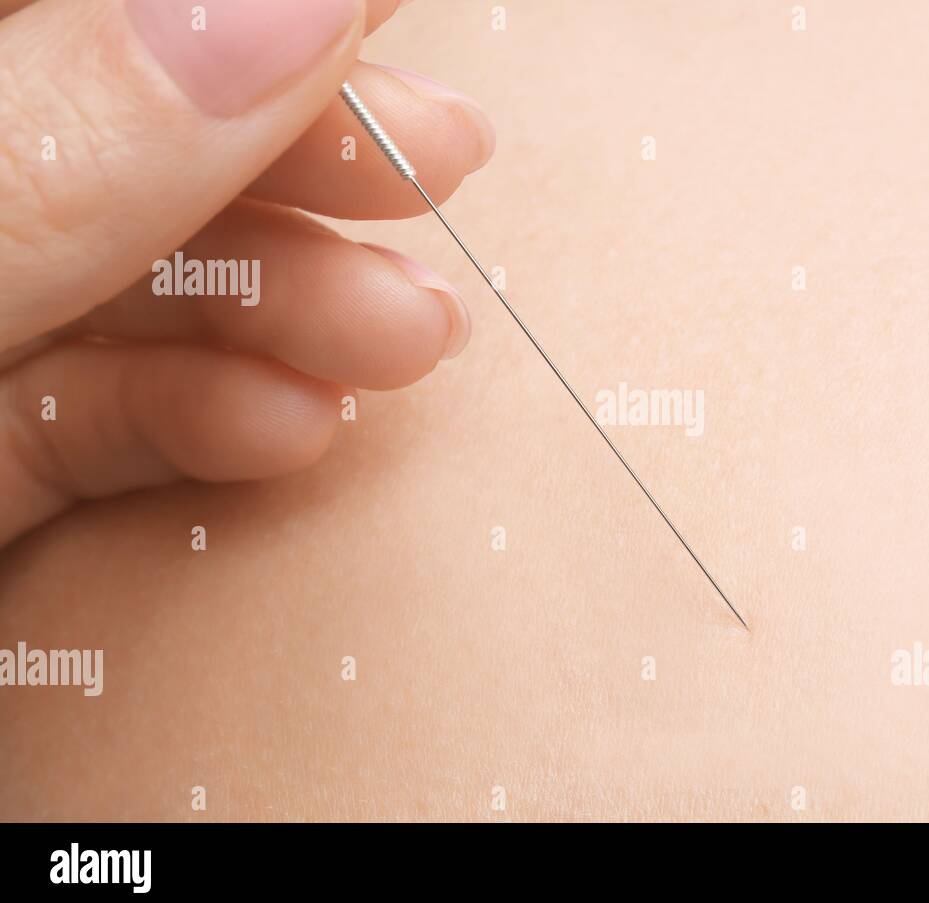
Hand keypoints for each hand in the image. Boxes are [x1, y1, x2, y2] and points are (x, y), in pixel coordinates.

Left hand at [0, 0, 492, 545]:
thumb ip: (74, 146)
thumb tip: (294, 7)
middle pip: (133, 115)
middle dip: (305, 146)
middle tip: (444, 156)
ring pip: (137, 271)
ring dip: (295, 304)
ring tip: (408, 336)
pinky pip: (100, 411)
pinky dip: (208, 418)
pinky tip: (288, 426)